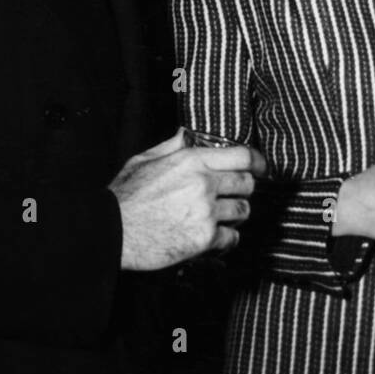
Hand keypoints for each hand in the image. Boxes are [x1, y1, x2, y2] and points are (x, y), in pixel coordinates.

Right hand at [111, 127, 266, 270]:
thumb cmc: (125, 197)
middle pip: (247, 183)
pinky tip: (216, 238)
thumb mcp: (144, 160)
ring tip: (222, 217)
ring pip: (243, 211)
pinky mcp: (203, 238)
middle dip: (244, 189)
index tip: (262, 168)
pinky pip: (233, 237)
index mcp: (191, 160)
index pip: (242, 155)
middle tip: (235, 195)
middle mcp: (203, 183)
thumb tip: (185, 134)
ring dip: (236, 214)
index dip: (258, 161)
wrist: (112, 231)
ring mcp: (206, 212)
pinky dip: (227, 239)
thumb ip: (170, 146)